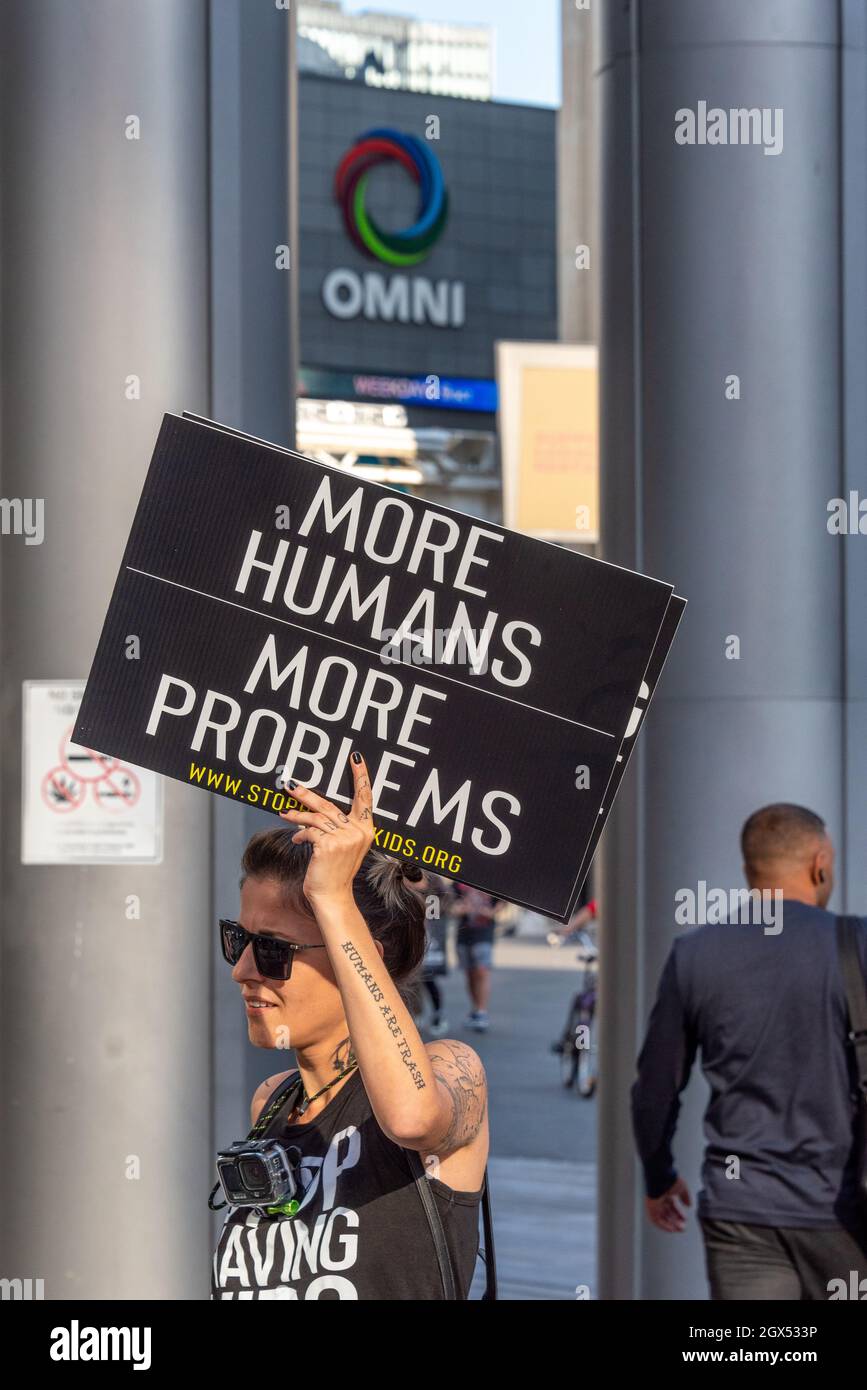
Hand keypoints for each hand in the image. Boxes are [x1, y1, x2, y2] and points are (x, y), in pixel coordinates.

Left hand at [278, 751, 374, 904]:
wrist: (332, 897)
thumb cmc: (334, 872)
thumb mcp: (341, 847)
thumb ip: (335, 828)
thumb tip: (311, 812)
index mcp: (366, 829)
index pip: (365, 797)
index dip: (361, 776)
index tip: (355, 758)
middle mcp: (359, 831)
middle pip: (330, 804)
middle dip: (307, 794)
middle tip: (291, 784)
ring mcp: (345, 838)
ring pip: (316, 817)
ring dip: (297, 814)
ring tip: (284, 813)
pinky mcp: (329, 845)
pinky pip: (309, 831)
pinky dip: (300, 833)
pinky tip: (296, 838)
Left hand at [645, 1177, 690, 1231]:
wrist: (661, 1176)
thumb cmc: (670, 1179)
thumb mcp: (682, 1188)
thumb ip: (685, 1197)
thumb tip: (689, 1205)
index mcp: (666, 1193)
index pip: (672, 1206)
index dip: (679, 1213)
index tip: (685, 1219)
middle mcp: (659, 1199)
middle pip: (667, 1213)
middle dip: (676, 1221)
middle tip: (683, 1227)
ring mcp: (654, 1203)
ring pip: (662, 1218)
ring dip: (671, 1225)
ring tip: (679, 1229)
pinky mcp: (651, 1207)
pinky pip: (656, 1220)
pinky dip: (664, 1225)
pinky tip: (672, 1229)